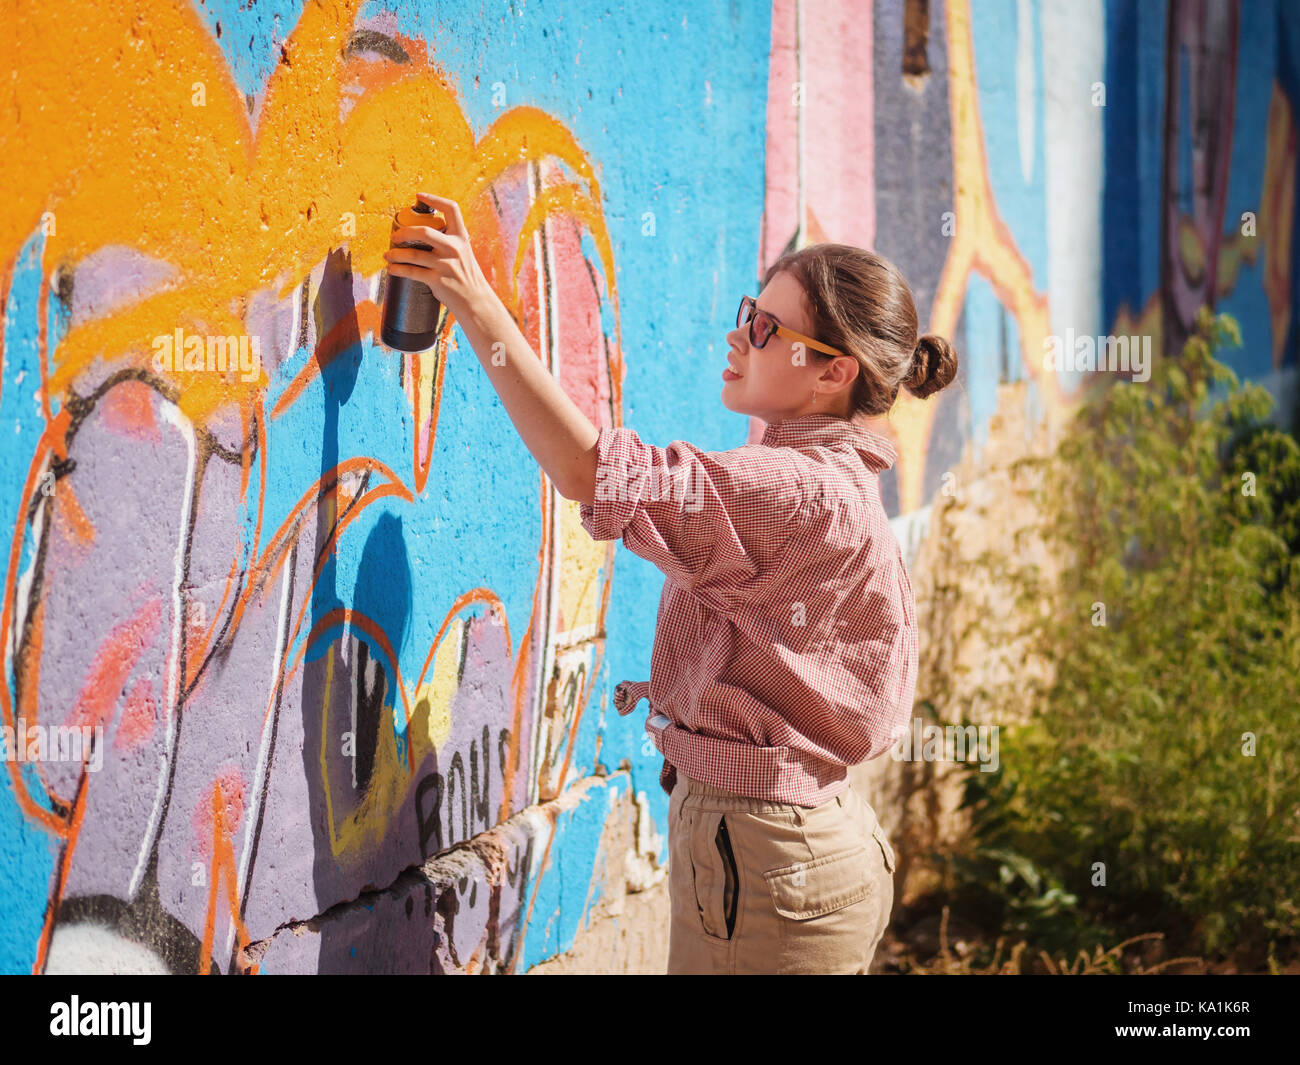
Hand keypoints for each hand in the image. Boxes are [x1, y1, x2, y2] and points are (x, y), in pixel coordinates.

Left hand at [382, 193, 491, 321]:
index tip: (419, 196)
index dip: (434, 199)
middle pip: (424, 232)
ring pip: (413, 254)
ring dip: (395, 254)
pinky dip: (398, 270)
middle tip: (395, 236)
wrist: (476, 301)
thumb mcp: (464, 254)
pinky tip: (392, 269)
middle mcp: (454, 249)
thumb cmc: (466, 276)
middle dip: (404, 232)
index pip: (451, 209)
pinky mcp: (438, 281)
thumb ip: (448, 242)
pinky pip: (412, 272)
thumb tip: (422, 234)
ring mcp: (446, 265)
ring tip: (387, 256)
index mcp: (462, 238)